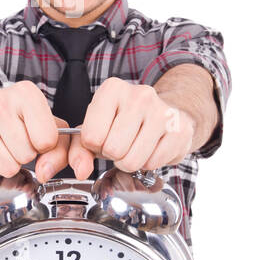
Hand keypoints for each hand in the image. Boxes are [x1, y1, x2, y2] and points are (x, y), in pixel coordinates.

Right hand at [0, 81, 71, 179]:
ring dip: (9, 162)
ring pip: (7, 167)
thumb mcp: (50, 124)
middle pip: (26, 155)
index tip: (36, 135)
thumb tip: (45, 172)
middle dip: (26, 154)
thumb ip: (62, 148)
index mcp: (25, 93)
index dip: (44, 145)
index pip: (47, 140)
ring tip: (4, 145)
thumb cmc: (19, 118)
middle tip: (17, 140)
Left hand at [72, 77, 195, 177]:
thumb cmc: (125, 121)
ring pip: (133, 160)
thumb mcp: (95, 127)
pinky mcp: (180, 131)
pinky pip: (153, 164)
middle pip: (113, 150)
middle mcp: (140, 96)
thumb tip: (81, 170)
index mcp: (113, 89)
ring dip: (130, 161)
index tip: (104, 136)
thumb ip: (79, 148)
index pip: (92, 136)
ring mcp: (163, 112)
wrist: (165, 114)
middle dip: (114, 155)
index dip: (95, 145)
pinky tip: (152, 148)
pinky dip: (149, 163)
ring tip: (135, 147)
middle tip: (122, 144)